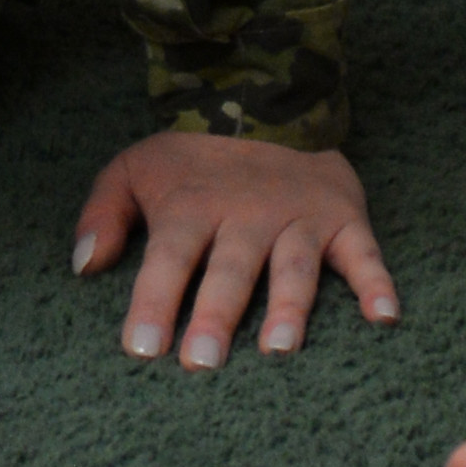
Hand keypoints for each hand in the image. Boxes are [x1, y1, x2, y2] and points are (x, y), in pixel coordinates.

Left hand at [69, 134, 395, 365]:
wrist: (268, 104)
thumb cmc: (192, 159)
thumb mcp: (134, 169)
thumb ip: (102, 215)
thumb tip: (83, 267)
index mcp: (191, 207)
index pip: (169, 259)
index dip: (154, 301)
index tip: (142, 349)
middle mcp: (245, 215)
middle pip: (230, 270)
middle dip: (215, 315)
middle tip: (202, 362)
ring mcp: (298, 219)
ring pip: (294, 266)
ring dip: (288, 307)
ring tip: (279, 349)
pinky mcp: (342, 219)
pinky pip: (364, 253)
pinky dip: (376, 283)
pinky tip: (383, 317)